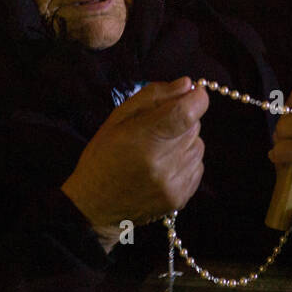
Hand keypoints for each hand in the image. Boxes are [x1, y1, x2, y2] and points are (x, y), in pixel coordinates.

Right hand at [61, 77, 207, 251]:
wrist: (94, 207)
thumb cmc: (101, 157)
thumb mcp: (116, 119)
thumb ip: (152, 97)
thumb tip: (186, 84)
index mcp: (142, 140)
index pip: (187, 113)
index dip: (197, 98)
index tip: (194, 92)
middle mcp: (162, 164)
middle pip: (194, 126)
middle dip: (183, 118)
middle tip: (160, 126)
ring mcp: (173, 184)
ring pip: (198, 146)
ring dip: (185, 141)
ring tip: (159, 149)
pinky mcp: (180, 198)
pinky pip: (197, 166)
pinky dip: (185, 160)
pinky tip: (164, 165)